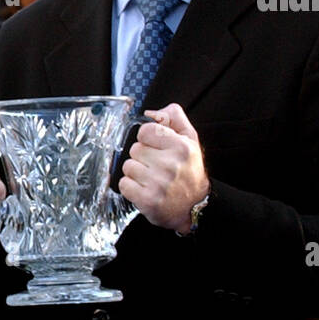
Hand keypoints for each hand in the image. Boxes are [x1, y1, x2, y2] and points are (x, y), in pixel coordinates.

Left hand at [118, 103, 209, 233]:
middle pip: (135, 149)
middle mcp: (170, 164)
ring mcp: (158, 183)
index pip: (145, 130)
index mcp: (181, 147)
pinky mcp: (147, 200)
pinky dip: (131, 187)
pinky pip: (124, 184)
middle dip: (142, 157)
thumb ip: (174, 119)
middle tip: (156, 167)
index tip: (157, 149)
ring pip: (128, 166)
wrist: (194, 207)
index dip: (148, 139)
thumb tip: (152, 112)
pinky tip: (145, 189)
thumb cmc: (189, 172)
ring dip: (136, 173)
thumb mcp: (190, 140)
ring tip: (151, 179)